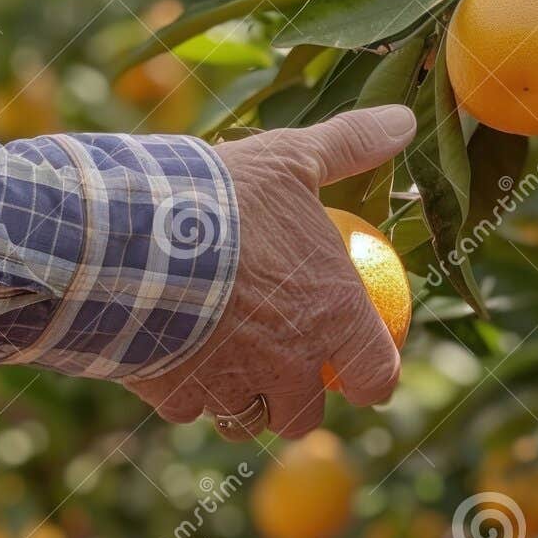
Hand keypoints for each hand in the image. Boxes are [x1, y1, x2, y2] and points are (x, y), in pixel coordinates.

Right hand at [126, 105, 416, 438]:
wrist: (132, 236)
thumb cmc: (223, 198)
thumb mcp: (293, 159)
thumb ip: (352, 144)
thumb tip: (404, 117)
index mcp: (331, 317)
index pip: (376, 377)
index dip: (373, 378)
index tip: (361, 370)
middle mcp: (289, 366)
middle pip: (306, 415)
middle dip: (297, 398)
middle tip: (282, 365)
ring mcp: (231, 388)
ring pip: (245, 420)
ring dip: (241, 400)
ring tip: (225, 364)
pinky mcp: (176, 396)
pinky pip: (188, 407)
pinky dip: (185, 390)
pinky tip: (175, 354)